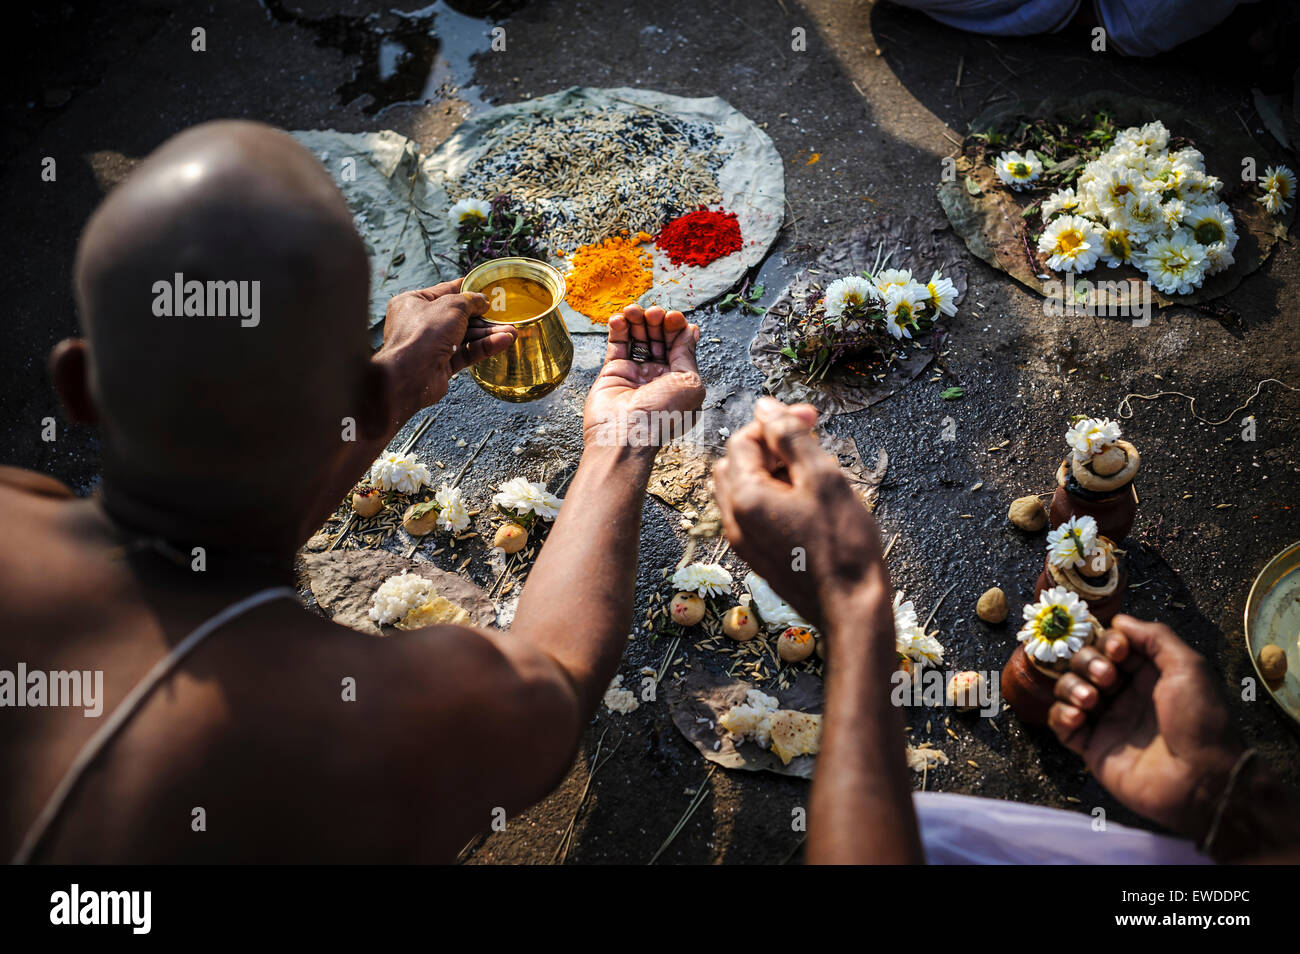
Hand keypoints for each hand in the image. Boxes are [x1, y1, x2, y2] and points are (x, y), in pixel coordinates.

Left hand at [380, 279, 515, 410]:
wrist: (410, 375)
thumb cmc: (424, 333)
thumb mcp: (451, 306)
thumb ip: (470, 301)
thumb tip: (483, 301)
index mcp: (414, 302)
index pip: (445, 291)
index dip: (468, 289)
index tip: (487, 288)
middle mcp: (420, 323)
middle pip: (458, 316)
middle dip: (483, 317)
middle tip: (505, 315)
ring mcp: (431, 345)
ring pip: (465, 337)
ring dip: (488, 334)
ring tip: (512, 332)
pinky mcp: (441, 365)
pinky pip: (465, 353)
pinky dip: (483, 347)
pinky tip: (503, 342)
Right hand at [583, 305, 704, 448]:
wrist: (626, 436)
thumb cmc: (662, 417)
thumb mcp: (689, 383)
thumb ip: (688, 354)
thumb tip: (692, 330)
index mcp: (680, 380)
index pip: (680, 344)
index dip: (677, 327)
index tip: (673, 317)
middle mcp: (658, 376)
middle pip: (659, 337)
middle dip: (657, 321)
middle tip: (654, 313)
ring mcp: (635, 373)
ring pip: (638, 338)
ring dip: (637, 320)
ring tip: (634, 311)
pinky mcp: (613, 372)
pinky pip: (617, 345)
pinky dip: (618, 328)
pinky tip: (620, 318)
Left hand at [712, 397, 886, 630]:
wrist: (850, 609)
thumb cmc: (842, 546)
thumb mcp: (822, 477)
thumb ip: (790, 437)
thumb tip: (766, 407)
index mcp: (744, 497)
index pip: (743, 439)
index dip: (776, 422)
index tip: (811, 418)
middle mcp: (734, 519)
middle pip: (737, 462)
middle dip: (771, 445)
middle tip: (811, 442)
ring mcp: (744, 540)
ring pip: (745, 488)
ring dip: (773, 470)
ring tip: (813, 472)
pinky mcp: (759, 555)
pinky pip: (755, 513)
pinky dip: (775, 495)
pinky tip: (808, 501)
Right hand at [1048, 615, 1245, 839]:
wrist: (1200, 780)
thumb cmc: (1200, 721)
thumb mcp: (1189, 667)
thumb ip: (1155, 636)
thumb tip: (1119, 621)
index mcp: (1146, 674)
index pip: (1109, 644)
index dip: (1106, 642)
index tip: (1117, 651)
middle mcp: (1124, 694)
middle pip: (1083, 662)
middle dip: (1087, 663)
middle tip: (1107, 679)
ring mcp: (1106, 720)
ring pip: (1068, 689)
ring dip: (1071, 687)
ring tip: (1090, 701)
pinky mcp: (1091, 747)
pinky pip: (1060, 723)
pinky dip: (1061, 715)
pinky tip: (1077, 717)